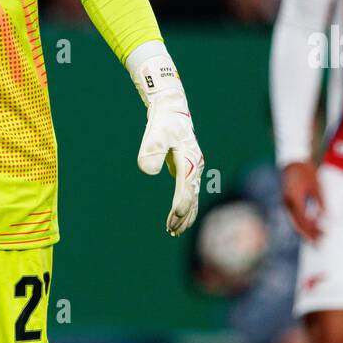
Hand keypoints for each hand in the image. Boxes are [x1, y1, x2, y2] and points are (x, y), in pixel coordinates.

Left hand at [132, 51, 203, 236]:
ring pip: (191, 198)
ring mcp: (193, 170)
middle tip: (172, 230)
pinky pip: (188, 193)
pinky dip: (184, 207)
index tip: (174, 215)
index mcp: (189, 159)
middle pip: (191, 196)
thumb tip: (148, 170)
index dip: (181, 202)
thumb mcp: (156, 133)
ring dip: (185, 215)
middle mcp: (194, 167)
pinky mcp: (187, 171)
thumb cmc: (164, 122)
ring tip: (174, 231)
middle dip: (183, 215)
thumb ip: (152, 150)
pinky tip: (176, 218)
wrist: (172, 111)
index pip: (186, 186)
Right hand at [281, 160, 322, 240]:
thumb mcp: (316, 186)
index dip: (313, 230)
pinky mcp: (288, 202)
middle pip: (298, 224)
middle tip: (318, 245)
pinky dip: (301, 224)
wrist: (292, 161)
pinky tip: (308, 229)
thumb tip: (325, 217)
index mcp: (294, 200)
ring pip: (295, 222)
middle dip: (308, 235)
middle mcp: (288, 204)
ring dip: (304, 232)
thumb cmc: (305, 171)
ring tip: (314, 240)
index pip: (304, 220)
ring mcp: (286, 203)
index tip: (322, 236)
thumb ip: (320, 202)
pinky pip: (294, 217)